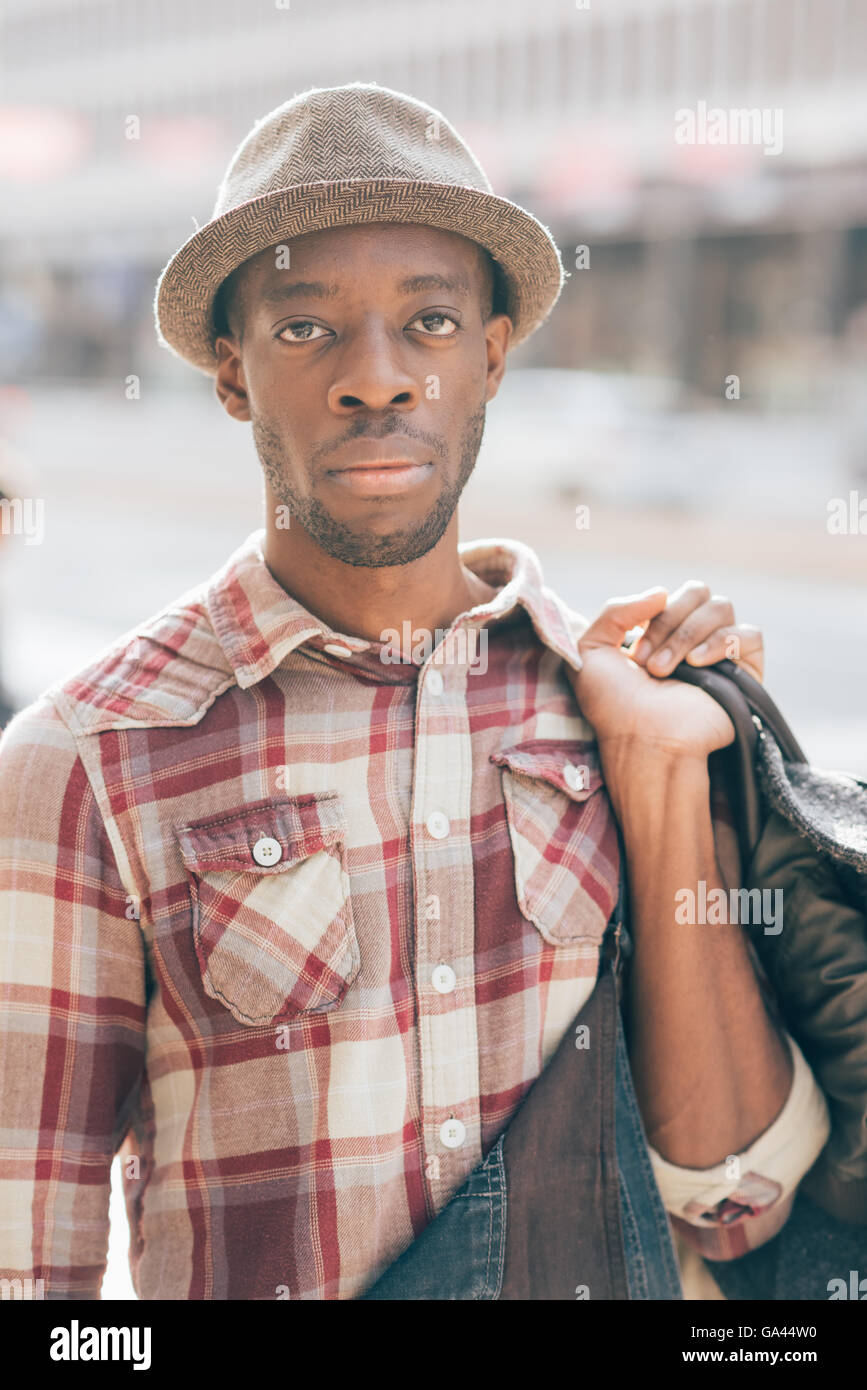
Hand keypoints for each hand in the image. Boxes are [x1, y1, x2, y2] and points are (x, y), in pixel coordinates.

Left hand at [569, 587, 741, 761]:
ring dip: (687, 635)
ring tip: (668, 672)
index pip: (671, 595)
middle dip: (669, 622)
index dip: (652, 615)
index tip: (633, 656)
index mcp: (662, 633)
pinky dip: (722, 642)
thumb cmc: (613, 705)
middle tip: (649, 664)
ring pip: (721, 608)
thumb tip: (662, 592)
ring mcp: (721, 655)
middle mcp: (693, 640)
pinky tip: (698, 664)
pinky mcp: (746, 673)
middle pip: (700, 592)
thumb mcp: (591, 649)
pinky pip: (750, 635)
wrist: (641, 741)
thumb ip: (615, 609)